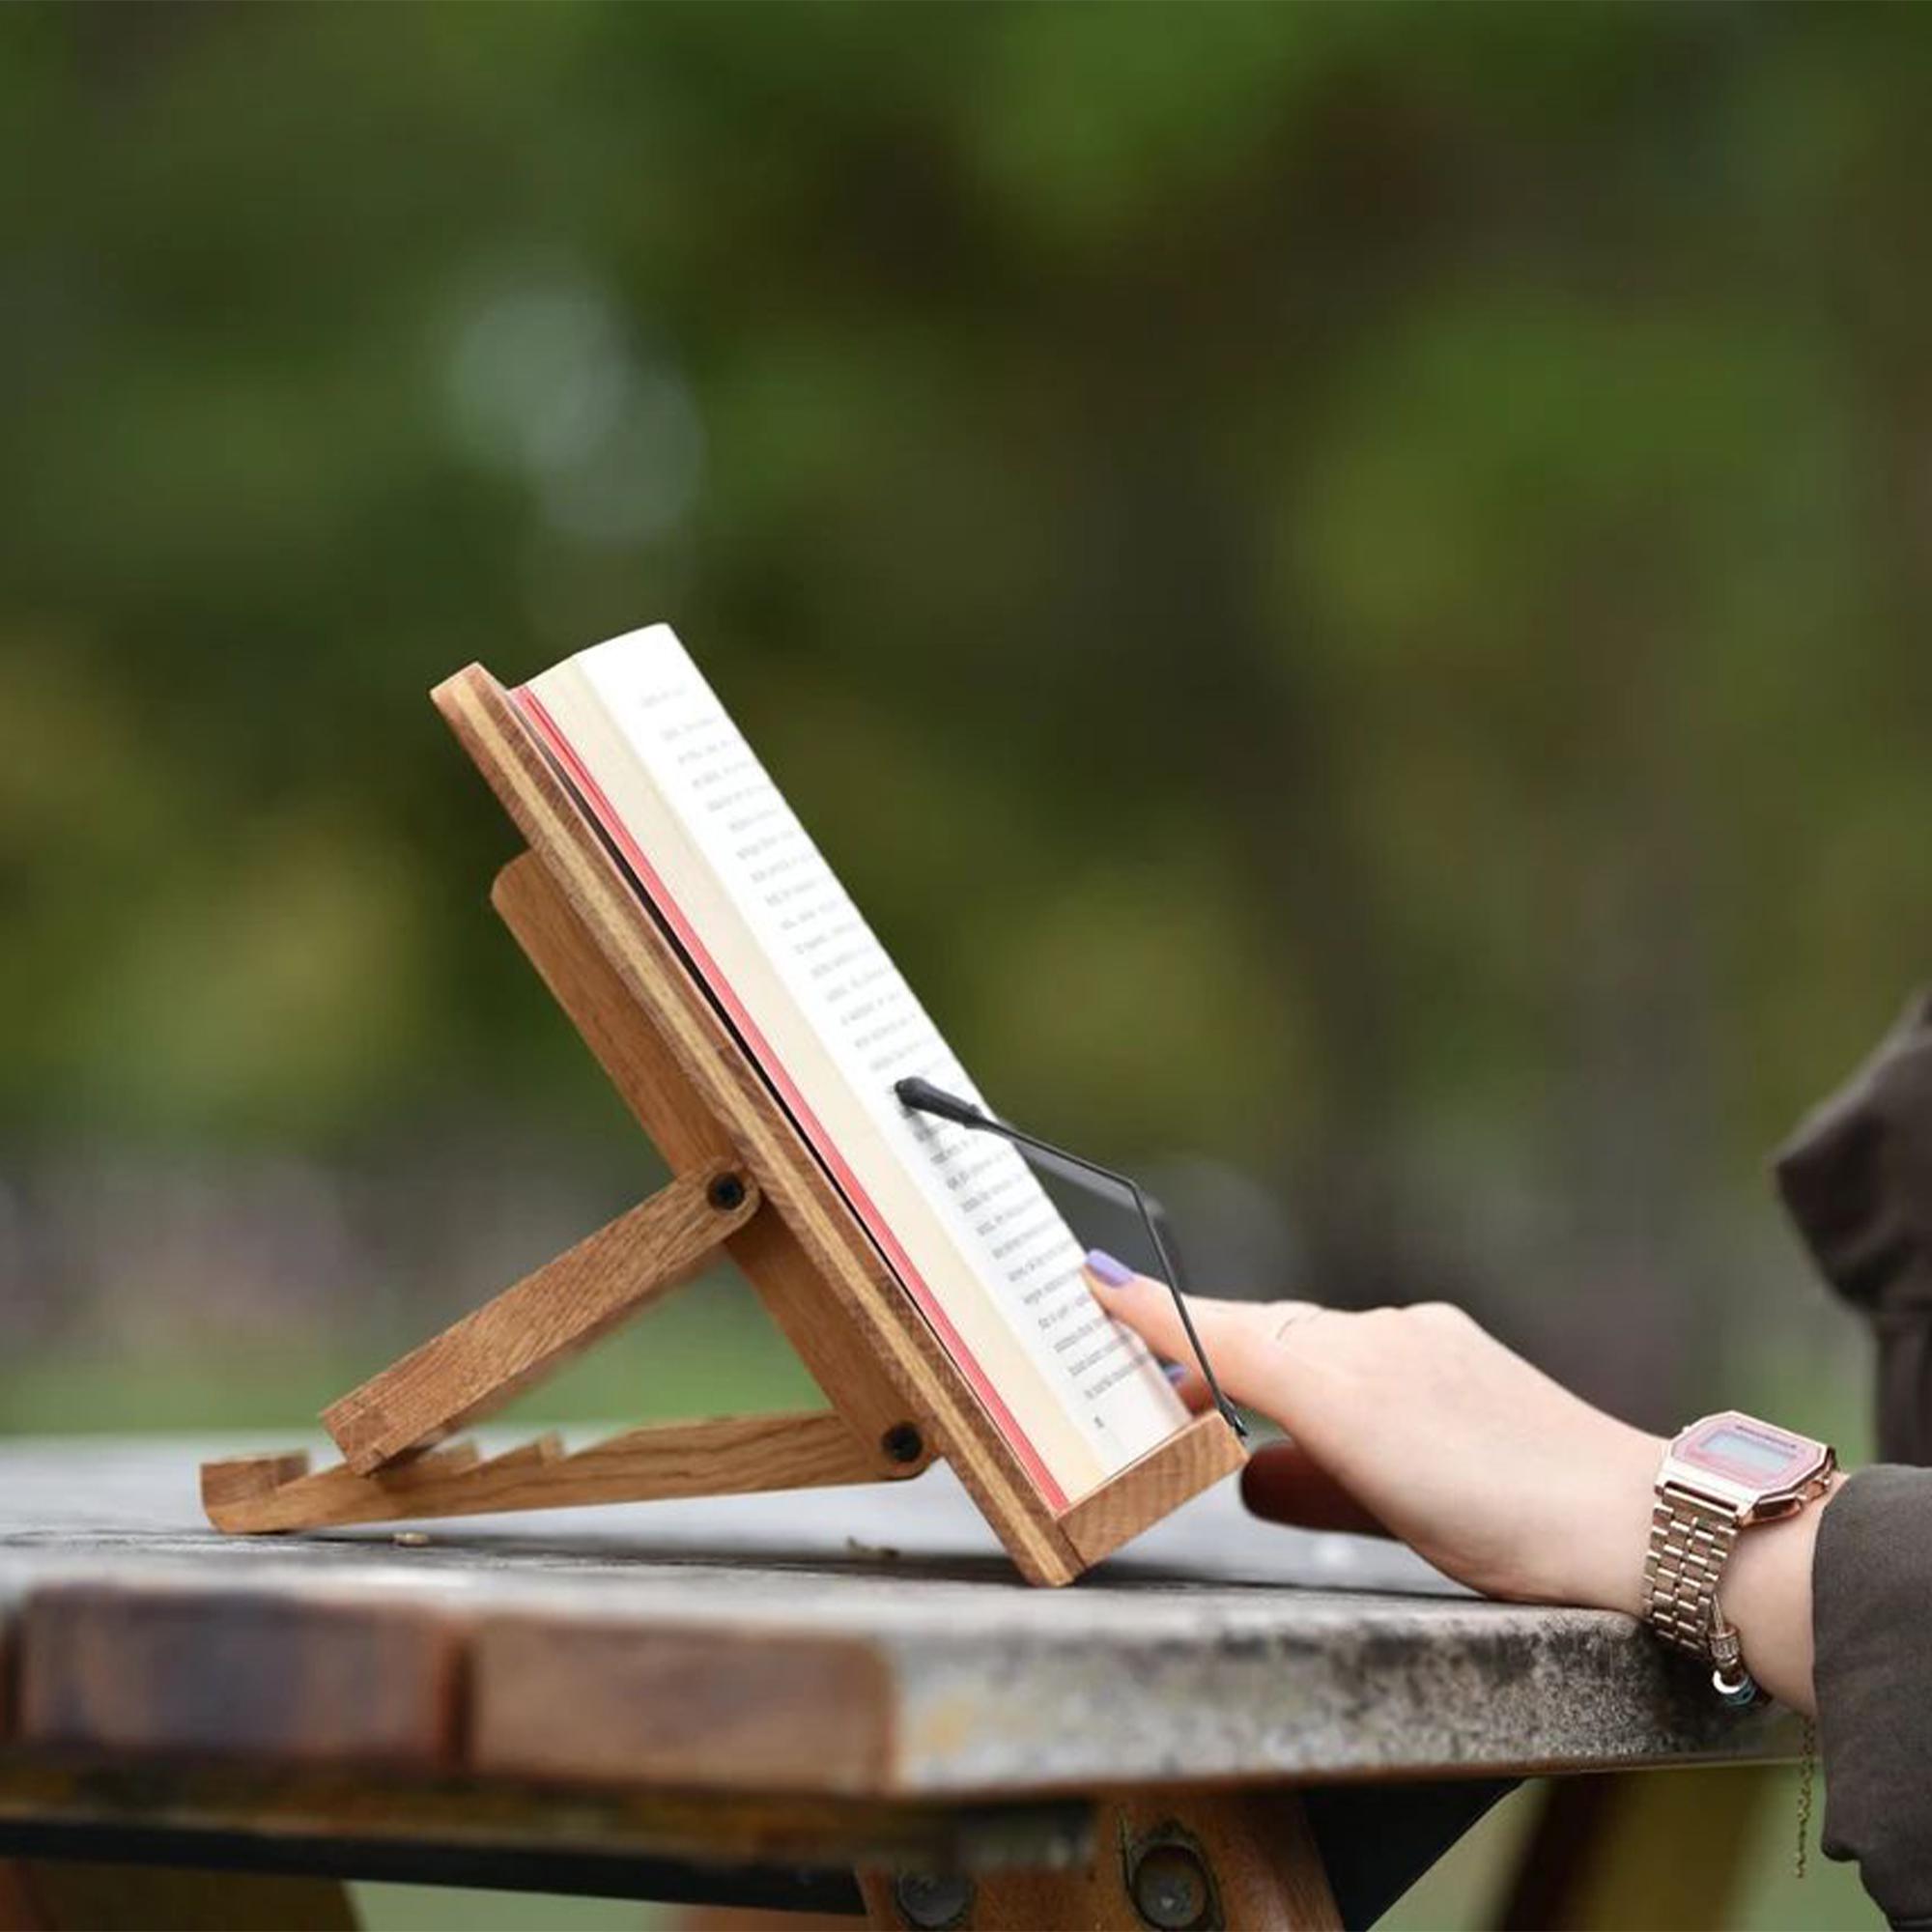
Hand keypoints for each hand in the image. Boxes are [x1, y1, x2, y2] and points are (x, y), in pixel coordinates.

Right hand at [1086, 1258, 1662, 1614]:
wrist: (1632, 1532)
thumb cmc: (1501, 1490)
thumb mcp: (1356, 1436)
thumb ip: (1261, 1404)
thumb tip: (1203, 1411)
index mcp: (1354, 1345)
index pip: (1229, 1325)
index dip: (1156, 1315)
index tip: (1089, 1288)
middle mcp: (1386, 1352)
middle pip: (1266, 1349)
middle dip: (1197, 1357)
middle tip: (1133, 1377)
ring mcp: (1425, 1391)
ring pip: (1311, 1390)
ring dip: (1254, 1399)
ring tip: (1200, 1425)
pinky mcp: (1458, 1436)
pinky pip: (1357, 1426)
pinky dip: (1313, 1438)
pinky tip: (1297, 1470)